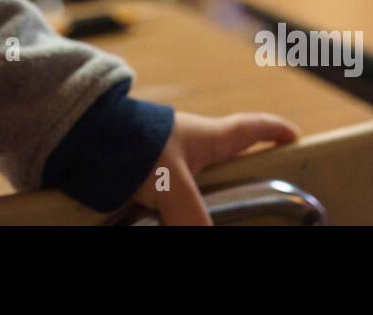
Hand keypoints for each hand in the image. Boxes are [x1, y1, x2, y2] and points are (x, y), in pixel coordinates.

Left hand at [130, 111, 299, 224]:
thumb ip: (194, 219)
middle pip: (224, 160)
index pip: (251, 130)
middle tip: (254, 195)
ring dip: (202, 202)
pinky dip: (167, 212)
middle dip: (239, 176)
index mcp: (208, 136)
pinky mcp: (137, 174)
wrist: (79, 133)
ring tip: (213, 218)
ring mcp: (162, 160)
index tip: (293, 136)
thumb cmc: (131, 142)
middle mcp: (187, 146)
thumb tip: (208, 241)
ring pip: (192, 183)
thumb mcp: (173, 184)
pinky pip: (161, 198)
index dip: (274, 132)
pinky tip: (163, 221)